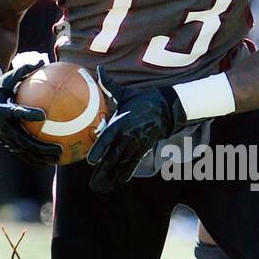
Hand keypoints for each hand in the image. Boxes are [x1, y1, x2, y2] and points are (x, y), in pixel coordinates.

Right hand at [0, 58, 61, 166]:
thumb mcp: (8, 78)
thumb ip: (24, 70)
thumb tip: (43, 60)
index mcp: (1, 109)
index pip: (16, 112)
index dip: (28, 114)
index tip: (43, 114)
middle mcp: (2, 126)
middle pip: (23, 140)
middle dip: (41, 146)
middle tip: (59, 147)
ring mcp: (4, 137)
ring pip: (24, 151)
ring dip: (41, 156)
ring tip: (59, 158)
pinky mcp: (6, 143)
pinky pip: (23, 153)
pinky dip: (36, 158)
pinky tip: (51, 160)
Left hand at [85, 67, 184, 192]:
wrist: (167, 108)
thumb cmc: (142, 99)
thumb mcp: (125, 93)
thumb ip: (109, 85)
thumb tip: (98, 70)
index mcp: (121, 122)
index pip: (108, 138)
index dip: (100, 149)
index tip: (91, 161)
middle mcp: (128, 136)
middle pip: (113, 157)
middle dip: (102, 173)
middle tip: (92, 185)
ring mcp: (137, 144)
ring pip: (122, 164)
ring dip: (111, 177)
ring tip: (101, 188)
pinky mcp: (144, 149)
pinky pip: (134, 164)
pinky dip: (127, 173)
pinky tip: (118, 181)